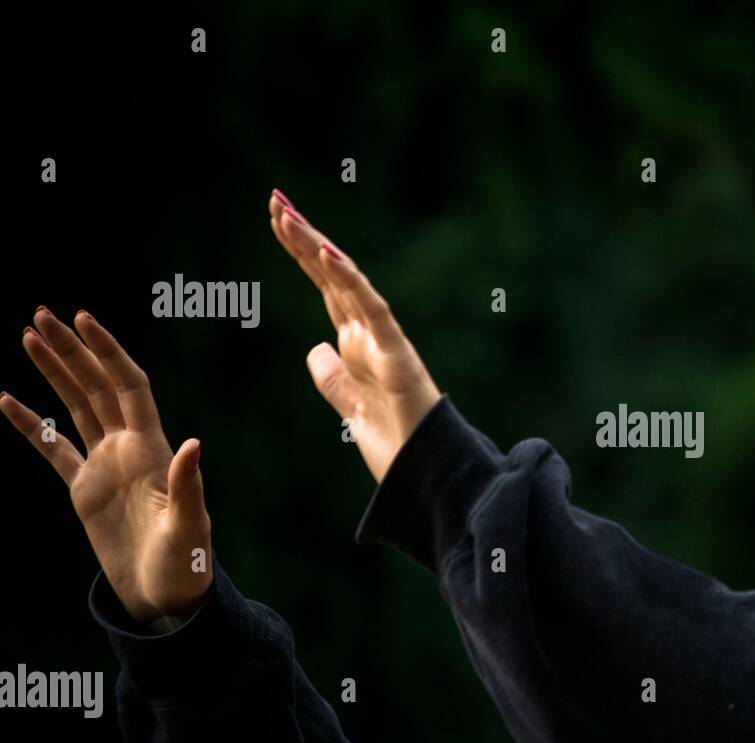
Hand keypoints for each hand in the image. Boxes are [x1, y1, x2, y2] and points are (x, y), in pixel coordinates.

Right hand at [1, 308, 213, 631]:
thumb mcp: (191, 527)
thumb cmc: (187, 565)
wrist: (166, 597)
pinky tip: (7, 399)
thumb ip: (188, 485)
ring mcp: (104, 467)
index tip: (82, 318)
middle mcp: (128, 449)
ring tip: (28, 335)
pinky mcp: (84, 490)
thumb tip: (195, 444)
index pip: (128, 385)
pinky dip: (31, 424)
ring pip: (75, 407)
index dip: (107, 351)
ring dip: (54, 372)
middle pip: (96, 386)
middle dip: (72, 350)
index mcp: (152, 450)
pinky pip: (53, 449)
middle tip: (41, 314)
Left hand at [268, 189, 442, 483]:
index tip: (278, 218)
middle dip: (303, 236)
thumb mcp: (349, 410)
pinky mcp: (396, 354)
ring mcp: (384, 341)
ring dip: (315, 247)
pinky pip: (370, 309)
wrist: (426, 479)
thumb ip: (333, 379)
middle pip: (330, 275)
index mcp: (358, 346)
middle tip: (275, 199)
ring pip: (346, 283)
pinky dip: (349, 279)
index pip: (326, 286)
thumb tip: (314, 349)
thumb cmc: (398, 448)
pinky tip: (325, 251)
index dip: (301, 252)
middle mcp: (370, 335)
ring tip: (286, 214)